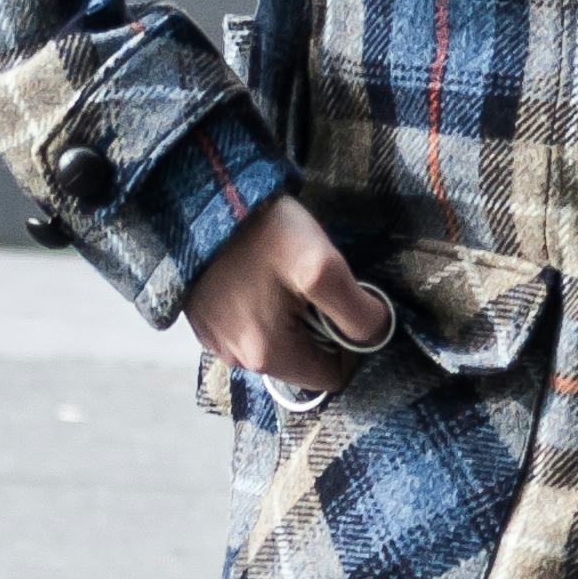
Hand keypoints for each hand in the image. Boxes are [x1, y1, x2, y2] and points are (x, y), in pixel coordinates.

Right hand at [183, 192, 390, 395]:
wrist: (198, 201)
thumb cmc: (262, 233)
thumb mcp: (323, 267)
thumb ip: (357, 312)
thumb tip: (379, 336)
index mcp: (267, 357)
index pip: (332, 377)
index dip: (349, 345)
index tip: (344, 305)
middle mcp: (237, 360)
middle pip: (304, 362)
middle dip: (318, 329)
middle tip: (312, 285)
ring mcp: (217, 342)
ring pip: (277, 345)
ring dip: (290, 318)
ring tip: (283, 276)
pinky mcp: (205, 321)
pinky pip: (249, 329)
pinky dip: (263, 309)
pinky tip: (260, 275)